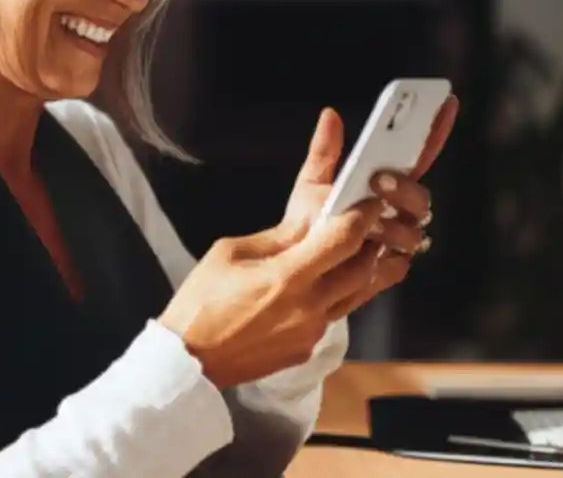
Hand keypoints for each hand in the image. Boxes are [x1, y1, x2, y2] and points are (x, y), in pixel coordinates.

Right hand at [158, 196, 383, 388]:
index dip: (363, 217)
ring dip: (365, 273)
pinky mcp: (306, 350)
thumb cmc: (202, 301)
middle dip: (372, 245)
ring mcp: (312, 332)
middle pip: (363, 270)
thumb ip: (275, 239)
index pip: (343, 240)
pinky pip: (333, 317)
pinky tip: (327, 287)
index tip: (371, 202)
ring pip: (356, 297)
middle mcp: (310, 306)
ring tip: (367, 253)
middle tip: (373, 227)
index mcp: (289, 276)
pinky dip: (338, 297)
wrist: (189, 360)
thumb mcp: (230, 253)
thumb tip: (307, 225)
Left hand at [319, 96, 459, 317]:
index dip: (436, 129)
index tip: (444, 103)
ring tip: (365, 224)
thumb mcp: (312, 182)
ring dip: (393, 224)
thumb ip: (325, 152)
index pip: (419, 155)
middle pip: (420, 197)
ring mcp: (397, 240)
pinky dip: (384, 258)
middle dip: (404, 188)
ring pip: (414, 230)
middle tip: (378, 180)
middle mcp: (399, 210)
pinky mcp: (387, 270)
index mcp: (387, 183)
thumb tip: (330, 115)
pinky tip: (368, 253)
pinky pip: (397, 265)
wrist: (294, 265)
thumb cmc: (307, 221)